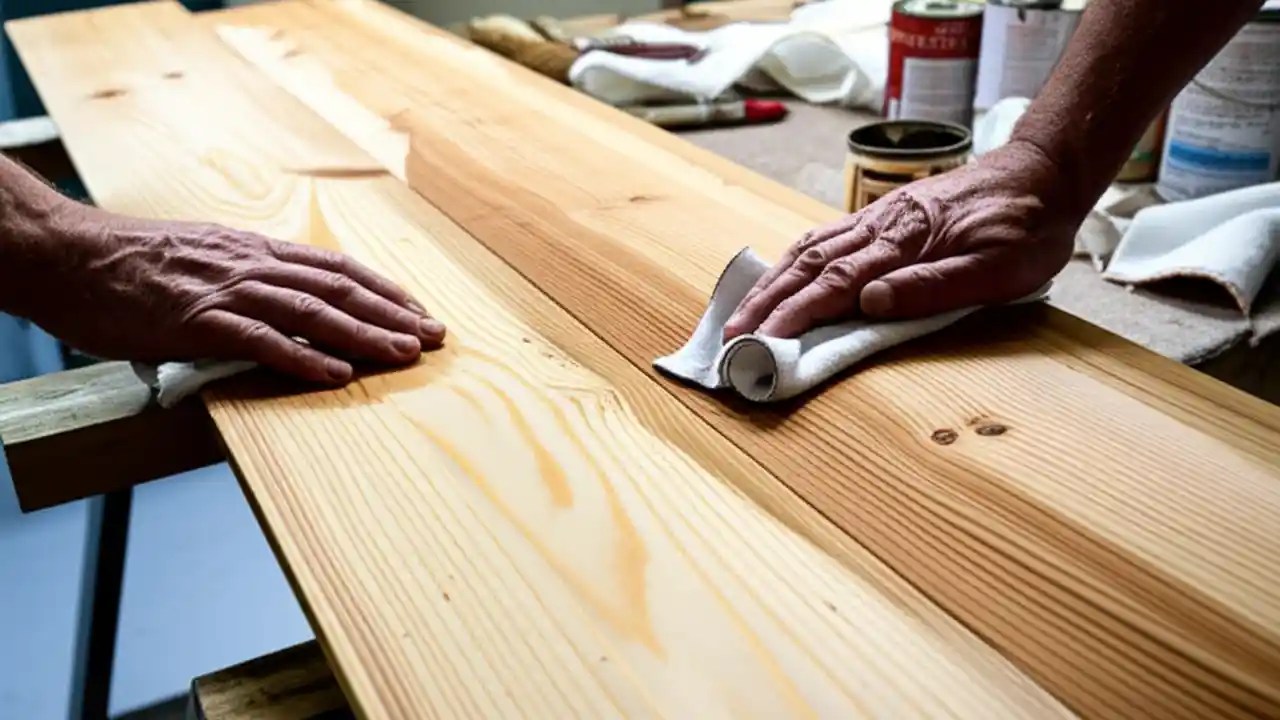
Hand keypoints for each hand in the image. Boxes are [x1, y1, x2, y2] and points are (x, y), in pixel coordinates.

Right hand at [23, 204, 444, 383]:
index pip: (336, 268)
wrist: (70, 256)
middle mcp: (252, 265)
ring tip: (405, 355)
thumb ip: (241, 277)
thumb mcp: (201, 258)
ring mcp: (228, 291)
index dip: (383, 289)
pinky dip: (303, 357)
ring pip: (313, 312)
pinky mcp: (198, 321)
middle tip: (435, 337)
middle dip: (393, 313)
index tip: (418, 310)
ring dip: (365, 335)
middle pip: (339, 288)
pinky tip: (337, 375)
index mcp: (255, 251)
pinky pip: (261, 339)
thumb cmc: (129, 264)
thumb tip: (273, 305)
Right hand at [723, 141, 1079, 339]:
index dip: (796, 313)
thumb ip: (933, 286)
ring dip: (772, 282)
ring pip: (810, 249)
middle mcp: (882, 226)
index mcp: (906, 242)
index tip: (763, 340)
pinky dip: (793, 259)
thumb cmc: (1026, 227)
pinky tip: (780, 274)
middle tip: (733, 336)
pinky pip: (825, 235)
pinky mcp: (882, 214)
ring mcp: (878, 217)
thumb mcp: (999, 268)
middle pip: (810, 266)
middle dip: (767, 302)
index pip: (837, 283)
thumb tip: (869, 302)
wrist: (1041, 172)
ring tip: (743, 312)